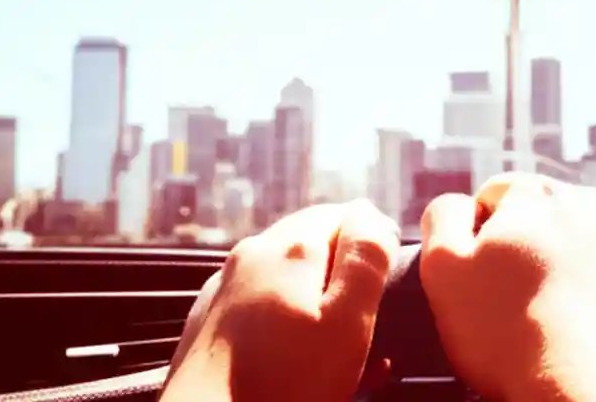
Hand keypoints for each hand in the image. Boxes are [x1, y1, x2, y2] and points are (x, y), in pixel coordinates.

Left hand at [161, 200, 399, 401]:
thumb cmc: (281, 386)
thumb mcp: (346, 320)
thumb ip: (365, 258)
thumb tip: (371, 211)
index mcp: (288, 246)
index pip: (350, 213)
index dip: (376, 248)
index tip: (385, 293)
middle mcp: (251, 256)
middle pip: (318, 245)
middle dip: (348, 280)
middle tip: (369, 329)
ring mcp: (225, 289)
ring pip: (291, 282)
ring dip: (322, 309)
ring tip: (343, 360)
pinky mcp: (210, 325)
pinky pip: (265, 312)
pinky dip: (291, 329)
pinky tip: (304, 368)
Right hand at [419, 173, 595, 401]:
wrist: (583, 395)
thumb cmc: (507, 334)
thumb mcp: (444, 268)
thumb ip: (444, 217)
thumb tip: (460, 205)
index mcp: (537, 194)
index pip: (495, 196)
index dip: (479, 238)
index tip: (481, 279)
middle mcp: (592, 205)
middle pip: (545, 217)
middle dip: (528, 249)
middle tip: (513, 303)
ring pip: (587, 246)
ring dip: (568, 269)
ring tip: (550, 319)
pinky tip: (586, 330)